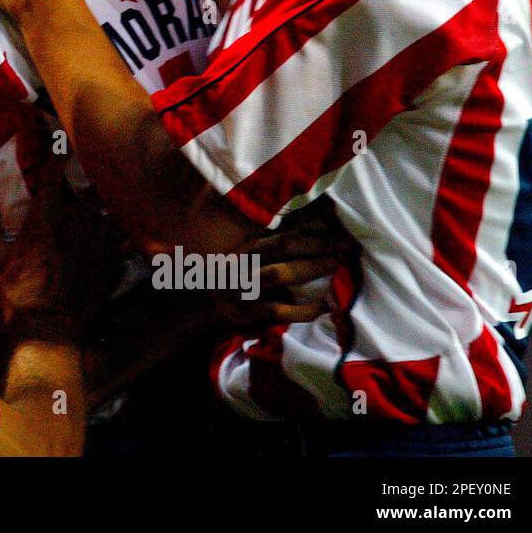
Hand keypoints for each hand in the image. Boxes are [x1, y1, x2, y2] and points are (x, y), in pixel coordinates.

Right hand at [0, 156, 112, 332]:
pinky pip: (123, 238)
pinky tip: (119, 234)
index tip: (60, 135)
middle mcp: (77, 222)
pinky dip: (120, 234)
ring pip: (112, 209)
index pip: (53, 173)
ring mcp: (100, 242)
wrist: (49, 331)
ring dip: (108, 204)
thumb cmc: (16, 294)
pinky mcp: (114, 262)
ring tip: (113, 197)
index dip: (58, 151)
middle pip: (93, 186)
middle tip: (94, 165)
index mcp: (46, 218)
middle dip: (93, 175)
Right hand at [208, 202, 354, 330]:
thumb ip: (256, 244)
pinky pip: (277, 310)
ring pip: (280, 272)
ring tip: (337, 263)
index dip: (304, 221)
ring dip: (311, 267)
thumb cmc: (213, 281)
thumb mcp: (230, 256)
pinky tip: (322, 308)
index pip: (275, 227)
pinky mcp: (242, 315)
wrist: (184, 313)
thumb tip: (296, 229)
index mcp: (237, 245)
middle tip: (347, 241)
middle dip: (318, 241)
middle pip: (283, 245)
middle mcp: (238, 261)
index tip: (330, 217)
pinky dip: (301, 309)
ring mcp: (239, 287)